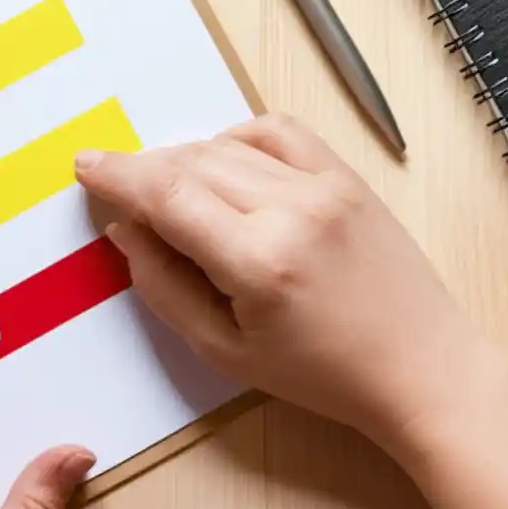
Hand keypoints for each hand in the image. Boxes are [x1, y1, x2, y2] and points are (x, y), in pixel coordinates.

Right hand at [75, 113, 500, 445]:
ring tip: (165, 185)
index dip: (118, 175)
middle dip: (142, 168)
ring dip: (183, 157)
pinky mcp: (348, 176)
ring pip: (229, 146)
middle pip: (191, 163)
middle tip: (112, 180)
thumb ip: (164, 287)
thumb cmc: (321, 375)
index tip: (85, 166)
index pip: (167, 195)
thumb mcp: (224, 352)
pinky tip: (222, 163)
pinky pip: (278, 133)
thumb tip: (126, 230)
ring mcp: (326, 185)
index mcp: (258, 260)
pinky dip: (237, 138)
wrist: (422, 366)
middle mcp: (292, 209)